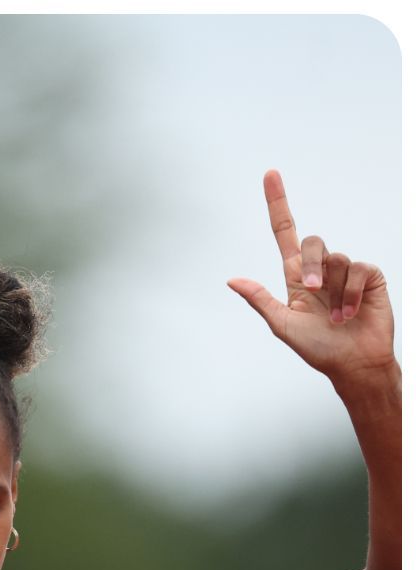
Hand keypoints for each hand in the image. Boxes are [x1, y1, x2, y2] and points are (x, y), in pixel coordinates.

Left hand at [228, 169, 394, 379]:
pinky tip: (350, 313)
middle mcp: (321, 270)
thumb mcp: (282, 325)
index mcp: (295, 277)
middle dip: (310, 264)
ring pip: (337, 258)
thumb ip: (260, 300)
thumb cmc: (317, 348)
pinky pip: (359, 270)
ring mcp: (346, 272)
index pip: (285, 233)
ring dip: (334, 292)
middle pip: (312, 241)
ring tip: (335, 317)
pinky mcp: (370, 277)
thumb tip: (231, 279)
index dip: (278, 203)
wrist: (353, 363)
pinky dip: (351, 294)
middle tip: (311, 290)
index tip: (270, 174)